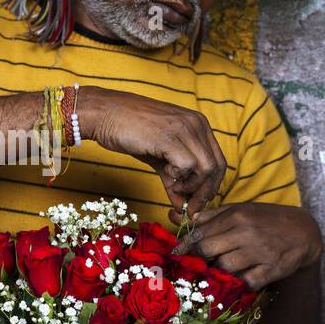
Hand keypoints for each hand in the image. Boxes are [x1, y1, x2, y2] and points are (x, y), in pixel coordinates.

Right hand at [79, 87, 226, 220]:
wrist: (105, 114)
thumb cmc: (129, 132)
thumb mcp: (159, 157)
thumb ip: (174, 179)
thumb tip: (183, 207)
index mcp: (198, 125)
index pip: (219, 162)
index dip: (211, 187)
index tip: (197, 203)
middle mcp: (197, 124)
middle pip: (217, 168)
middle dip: (205, 194)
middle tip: (190, 209)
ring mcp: (185, 129)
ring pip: (207, 169)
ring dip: (192, 188)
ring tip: (174, 188)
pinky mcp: (170, 137)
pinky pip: (188, 167)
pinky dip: (179, 179)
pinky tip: (165, 174)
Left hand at [174, 202, 321, 289]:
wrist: (304, 231)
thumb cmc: (267, 220)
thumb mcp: (242, 210)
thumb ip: (214, 215)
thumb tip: (186, 219)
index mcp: (237, 216)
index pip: (200, 233)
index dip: (186, 246)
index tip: (178, 254)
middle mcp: (247, 233)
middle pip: (207, 250)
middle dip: (199, 259)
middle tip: (199, 264)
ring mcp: (260, 252)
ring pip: (224, 268)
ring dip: (219, 272)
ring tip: (222, 270)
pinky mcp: (272, 270)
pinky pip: (246, 282)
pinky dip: (240, 283)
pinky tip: (242, 277)